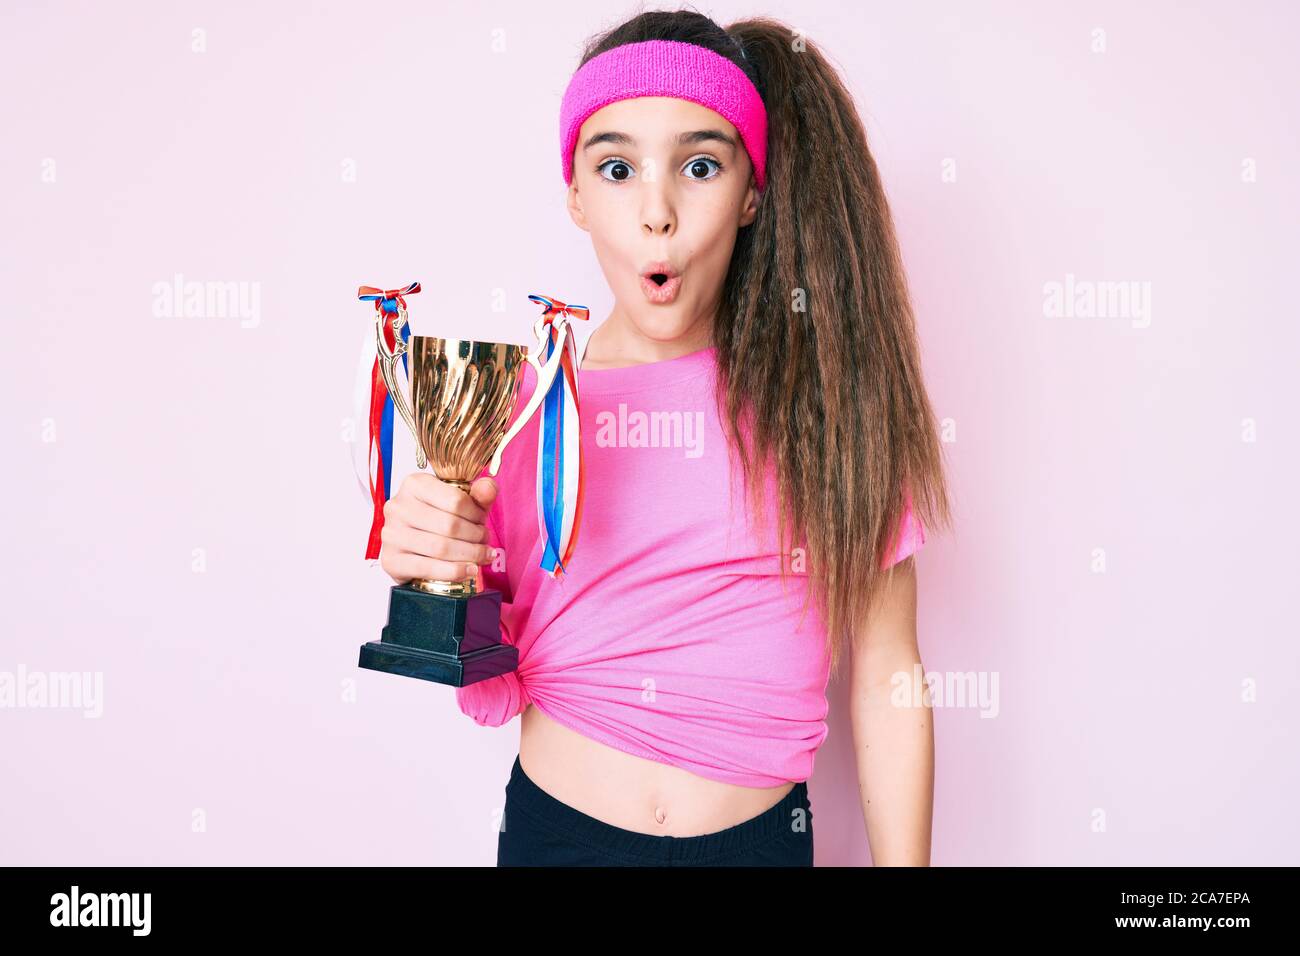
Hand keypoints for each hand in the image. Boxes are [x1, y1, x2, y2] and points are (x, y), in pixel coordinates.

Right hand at [379, 473, 499, 585]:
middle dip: (476, 537)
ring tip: (482, 556)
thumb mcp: (462, 503)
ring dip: (469, 555)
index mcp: (414, 484)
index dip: (476, 514)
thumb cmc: (438, 520)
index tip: (483, 522)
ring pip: (441, 547)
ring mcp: (391, 534)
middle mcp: (398, 506)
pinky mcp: (391, 560)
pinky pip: (428, 568)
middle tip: (486, 543)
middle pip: (450, 525)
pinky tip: (469, 571)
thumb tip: (488, 488)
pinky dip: (454, 571)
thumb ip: (479, 495)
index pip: (456, 499)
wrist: (413, 548)